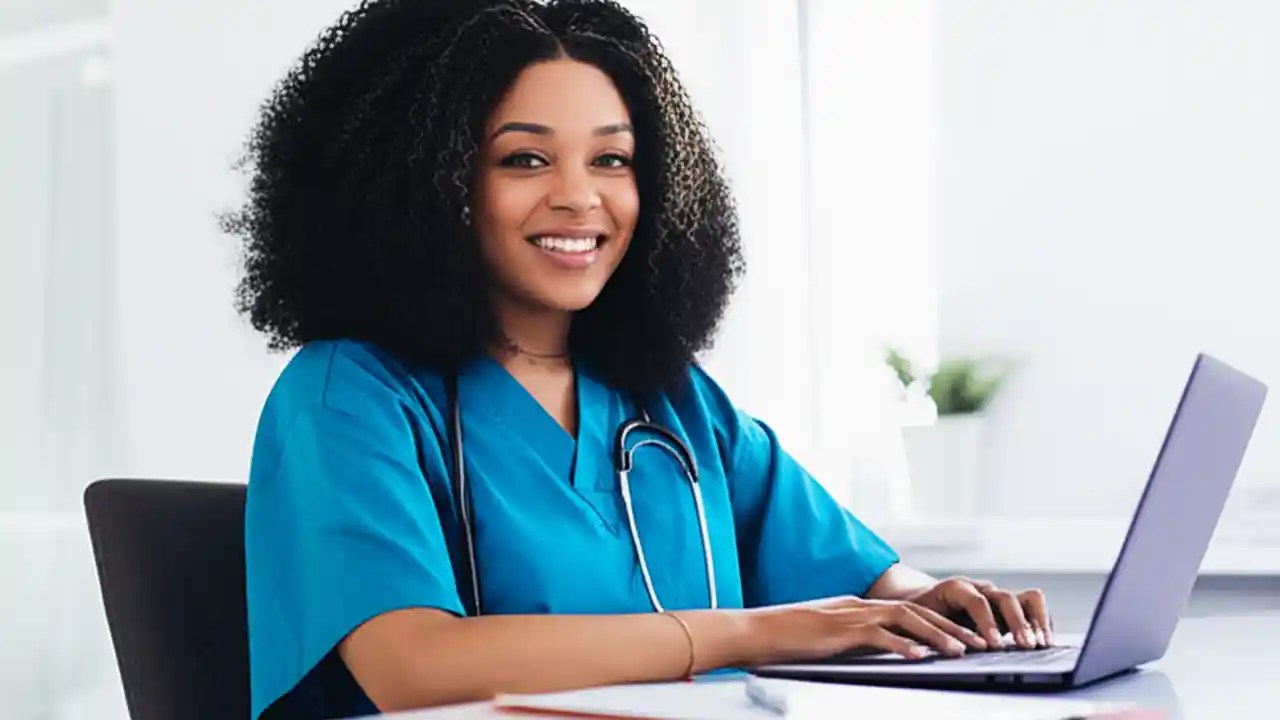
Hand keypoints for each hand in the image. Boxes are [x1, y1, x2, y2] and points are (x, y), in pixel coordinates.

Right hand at [740, 595, 989, 665]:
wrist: (754, 631)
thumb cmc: (785, 640)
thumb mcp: (826, 640)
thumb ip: (852, 643)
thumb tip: (878, 656)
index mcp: (858, 608)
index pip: (909, 613)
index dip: (939, 625)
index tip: (965, 639)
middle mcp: (859, 607)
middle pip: (916, 613)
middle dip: (950, 628)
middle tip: (979, 643)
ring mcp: (849, 616)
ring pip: (904, 619)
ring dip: (936, 635)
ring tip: (961, 651)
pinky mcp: (839, 631)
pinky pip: (877, 636)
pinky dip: (901, 645)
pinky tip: (920, 657)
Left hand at [906, 577, 1052, 648]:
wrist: (926, 600)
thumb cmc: (921, 613)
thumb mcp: (920, 619)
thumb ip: (932, 629)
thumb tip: (943, 648)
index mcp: (957, 588)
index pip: (977, 601)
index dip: (987, 622)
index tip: (994, 645)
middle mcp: (982, 588)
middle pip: (1006, 597)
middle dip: (1017, 622)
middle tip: (1025, 646)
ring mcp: (998, 596)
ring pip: (1028, 598)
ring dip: (1037, 620)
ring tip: (1042, 644)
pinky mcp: (1010, 607)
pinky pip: (1033, 608)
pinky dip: (1041, 623)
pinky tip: (1043, 642)